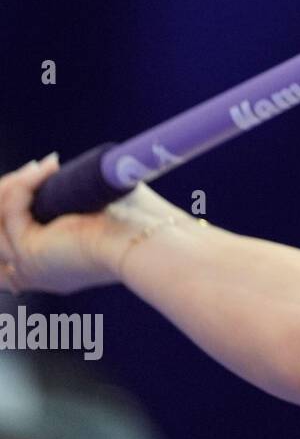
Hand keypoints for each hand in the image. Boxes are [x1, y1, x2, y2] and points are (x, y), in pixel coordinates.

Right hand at [0, 153, 184, 294]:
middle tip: (36, 168)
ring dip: (14, 186)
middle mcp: (37, 271)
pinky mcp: (28, 251)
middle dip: (8, 193)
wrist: (148, 240)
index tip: (37, 175)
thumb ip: (73, 197)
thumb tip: (54, 169)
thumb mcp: (98, 208)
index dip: (13, 205)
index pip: (9, 239)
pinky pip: (10, 210)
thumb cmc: (140, 223)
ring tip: (43, 167)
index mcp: (57, 267)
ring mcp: (28, 265)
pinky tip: (49, 169)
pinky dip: (24, 185)